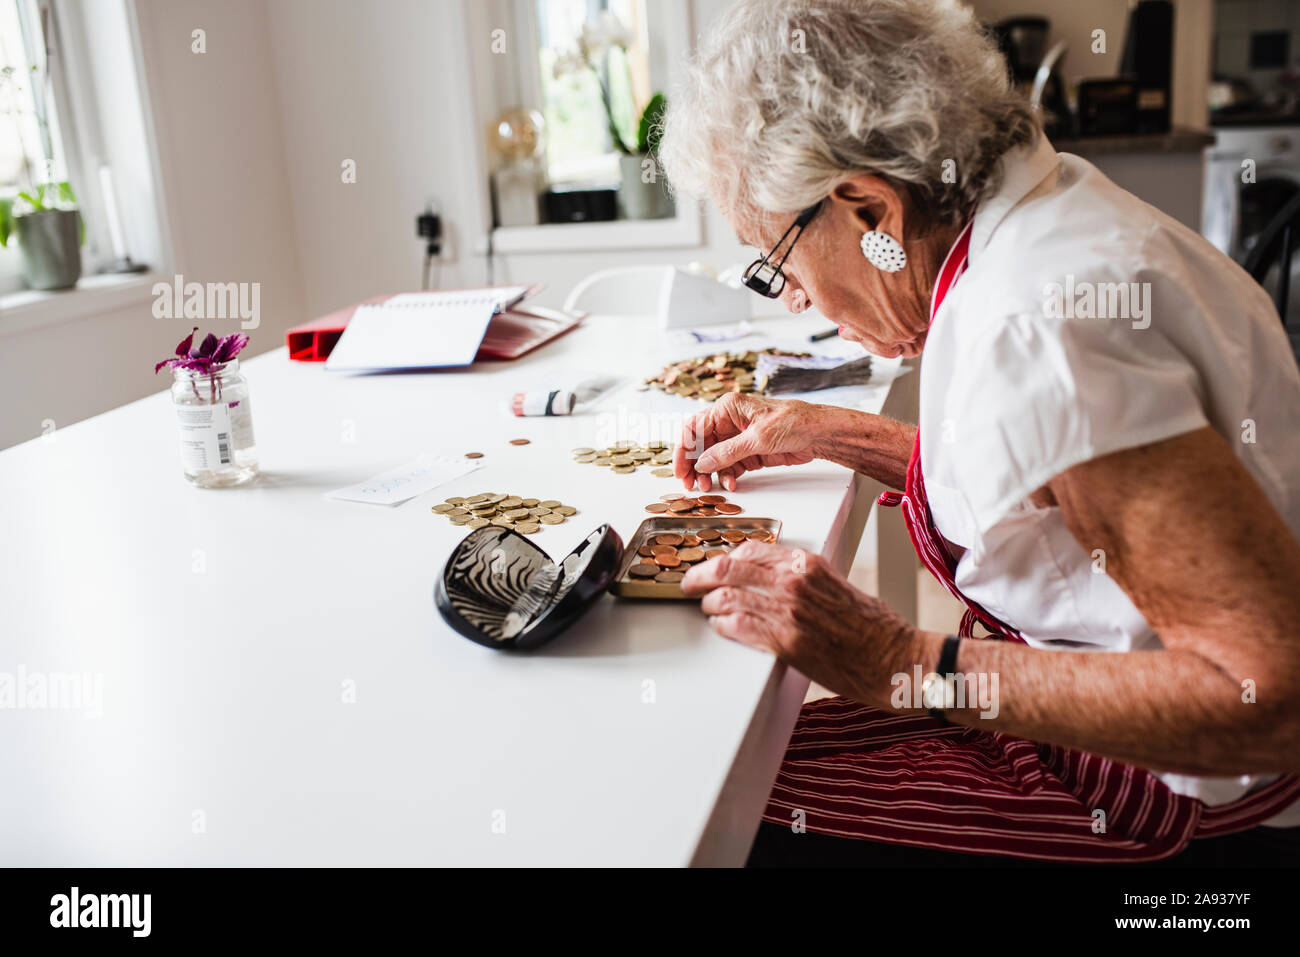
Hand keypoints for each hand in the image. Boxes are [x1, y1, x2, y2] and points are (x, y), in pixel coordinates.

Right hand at [674, 393, 820, 491]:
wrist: (819, 433)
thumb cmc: (794, 422)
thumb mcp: (758, 438)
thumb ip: (728, 452)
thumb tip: (702, 463)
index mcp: (727, 408)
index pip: (694, 428)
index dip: (684, 450)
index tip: (680, 470)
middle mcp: (729, 422)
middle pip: (700, 445)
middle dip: (694, 466)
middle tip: (691, 484)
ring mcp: (738, 438)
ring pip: (713, 459)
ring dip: (710, 474)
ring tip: (710, 488)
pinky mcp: (749, 453)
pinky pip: (729, 467)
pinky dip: (727, 477)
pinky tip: (731, 485)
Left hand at [681, 541, 920, 707]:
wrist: (898, 658)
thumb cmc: (873, 626)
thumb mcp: (835, 583)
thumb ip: (800, 577)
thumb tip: (766, 579)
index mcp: (807, 563)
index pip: (748, 549)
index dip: (722, 557)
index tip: (712, 566)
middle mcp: (794, 581)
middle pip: (726, 568)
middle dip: (699, 577)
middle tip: (689, 585)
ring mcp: (789, 612)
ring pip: (726, 597)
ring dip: (709, 605)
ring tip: (708, 610)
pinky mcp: (786, 642)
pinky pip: (736, 626)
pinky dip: (722, 626)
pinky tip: (721, 627)